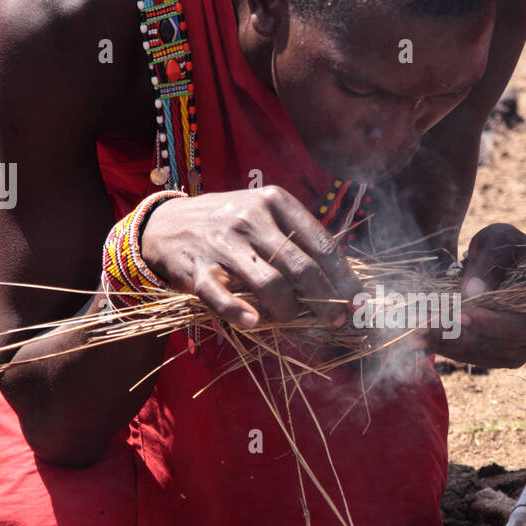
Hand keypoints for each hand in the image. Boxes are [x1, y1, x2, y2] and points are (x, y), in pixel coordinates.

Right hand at [141, 185, 359, 329]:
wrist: (166, 224)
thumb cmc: (229, 224)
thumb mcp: (265, 216)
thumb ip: (299, 241)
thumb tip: (345, 282)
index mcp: (275, 202)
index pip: (323, 244)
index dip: (346, 278)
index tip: (360, 302)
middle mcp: (251, 218)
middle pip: (303, 268)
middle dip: (326, 301)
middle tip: (336, 321)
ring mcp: (223, 243)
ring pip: (270, 285)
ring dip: (290, 312)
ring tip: (294, 321)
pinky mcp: (196, 268)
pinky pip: (221, 296)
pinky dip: (238, 312)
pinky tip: (253, 323)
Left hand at [421, 223, 525, 368]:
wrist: (500, 260)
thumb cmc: (504, 246)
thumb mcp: (498, 242)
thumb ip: (487, 264)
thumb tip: (472, 293)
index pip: (517, 325)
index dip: (488, 322)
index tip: (458, 313)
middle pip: (492, 343)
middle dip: (454, 334)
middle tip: (420, 326)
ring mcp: (520, 353)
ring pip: (476, 352)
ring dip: (441, 343)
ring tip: (411, 334)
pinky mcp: (499, 358)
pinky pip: (469, 356)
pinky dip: (443, 347)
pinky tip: (420, 340)